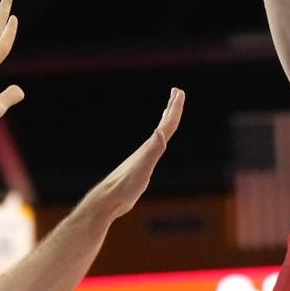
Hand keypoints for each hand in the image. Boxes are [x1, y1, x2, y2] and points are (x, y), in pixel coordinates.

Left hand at [82, 88, 184, 217]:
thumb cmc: (126, 185)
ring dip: (165, 122)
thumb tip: (160, 131)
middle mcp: (147, 148)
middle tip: (177, 92)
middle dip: (171, 108)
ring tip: (168, 113)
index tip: (180, 91)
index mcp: (150, 147)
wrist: (110, 199)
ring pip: (158, 135)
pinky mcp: (141, 167)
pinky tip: (157, 142)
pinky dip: (158, 140)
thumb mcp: (143, 167)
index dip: (175, 108)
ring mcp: (143, 157)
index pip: (167, 124)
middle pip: (163, 125)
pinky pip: (154, 148)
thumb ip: (152, 150)